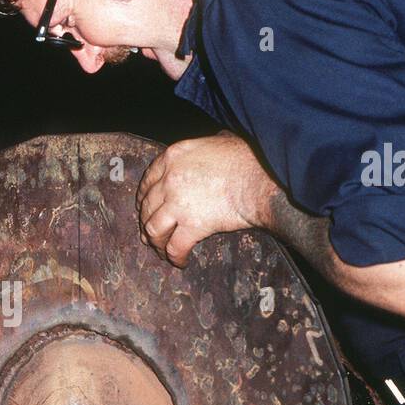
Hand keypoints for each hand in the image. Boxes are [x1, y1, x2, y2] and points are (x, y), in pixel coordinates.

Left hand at [136, 132, 275, 266]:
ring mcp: (177, 203)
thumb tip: (208, 152)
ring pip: (153, 229)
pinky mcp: (191, 225)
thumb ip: (200, 152)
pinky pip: (175, 247)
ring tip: (162, 250)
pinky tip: (181, 261)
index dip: (144, 198)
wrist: (260, 178)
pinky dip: (175, 257)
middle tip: (150, 233)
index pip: (148, 180)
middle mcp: (169, 179)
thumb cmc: (247, 159)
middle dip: (146, 222)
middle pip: (147, 206)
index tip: (145, 207)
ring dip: (156, 242)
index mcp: (173, 157)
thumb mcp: (217, 142)